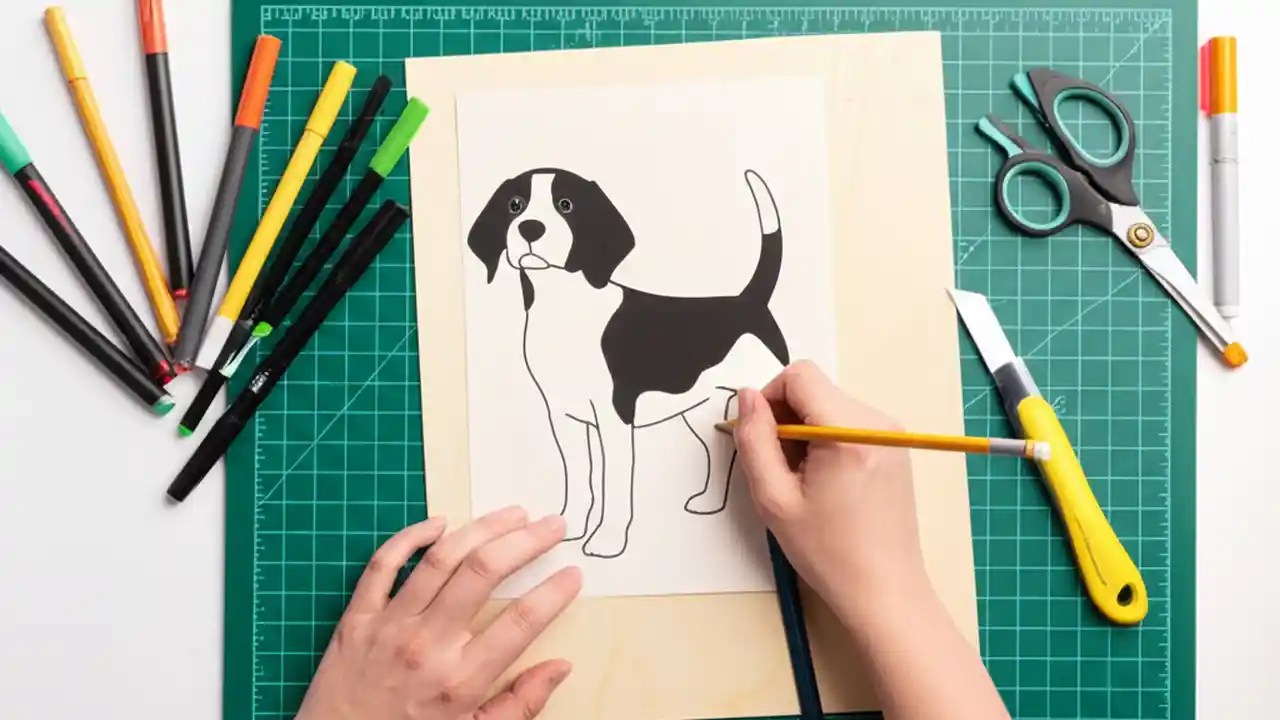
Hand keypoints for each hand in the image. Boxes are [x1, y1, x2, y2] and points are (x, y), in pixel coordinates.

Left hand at [296, 507, 582, 719]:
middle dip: (526, 541)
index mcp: (460, 681)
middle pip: (484, 572)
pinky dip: (410, 537)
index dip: (554, 592)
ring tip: (512, 514)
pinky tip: (439, 523)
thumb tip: (560, 667)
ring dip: (482, 528)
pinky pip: (383, 564)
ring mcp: (389, 626)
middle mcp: (427, 645)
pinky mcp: (357, 618)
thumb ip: (519, 705)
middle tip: (552, 525)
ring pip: (441, 558)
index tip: (573, 573)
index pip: (522, 622)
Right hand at [733, 361, 930, 625]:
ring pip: (829, 405)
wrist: (886, 591)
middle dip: (786, 418)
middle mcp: (877, 421)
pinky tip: (825, 482)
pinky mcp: (894, 446)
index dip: (768, 398)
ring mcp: (891, 433)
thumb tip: (747, 397)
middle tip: (779, 468)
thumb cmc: (828, 552)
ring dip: (805, 431)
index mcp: (849, 430)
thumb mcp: (774, 498)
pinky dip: (826, 440)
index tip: (759, 438)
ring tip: (803, 480)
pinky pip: (848, 422)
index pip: (799, 376)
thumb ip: (755, 440)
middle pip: (815, 389)